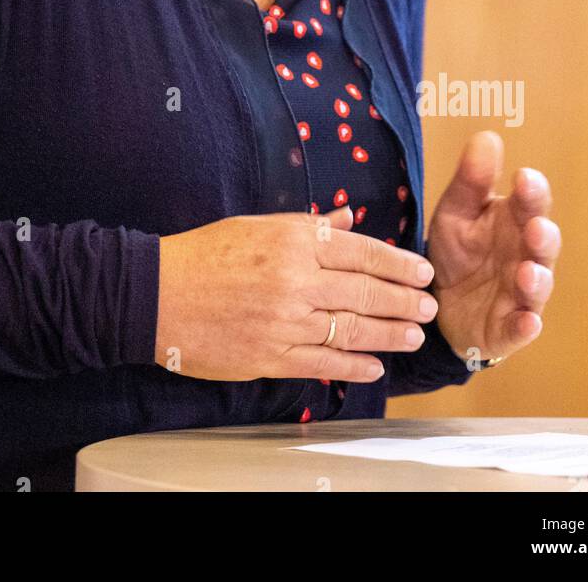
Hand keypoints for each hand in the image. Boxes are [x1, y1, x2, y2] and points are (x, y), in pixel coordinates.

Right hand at [154, 204, 439, 381]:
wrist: (158, 294)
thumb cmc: (207, 253)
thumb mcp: (258, 225)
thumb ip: (309, 226)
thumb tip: (349, 219)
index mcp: (293, 243)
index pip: (360, 252)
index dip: (397, 263)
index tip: (423, 270)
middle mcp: (295, 281)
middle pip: (364, 292)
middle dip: (403, 300)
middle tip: (429, 305)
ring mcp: (285, 323)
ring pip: (351, 331)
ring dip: (389, 335)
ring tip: (414, 336)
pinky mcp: (270, 357)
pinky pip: (323, 364)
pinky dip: (353, 367)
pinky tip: (374, 367)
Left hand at [426, 130, 559, 366]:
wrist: (438, 305)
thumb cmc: (457, 250)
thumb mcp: (455, 212)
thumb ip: (470, 180)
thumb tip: (487, 137)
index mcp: (514, 223)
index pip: (530, 203)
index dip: (532, 192)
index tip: (523, 177)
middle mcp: (525, 257)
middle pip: (542, 244)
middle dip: (543, 236)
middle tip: (536, 228)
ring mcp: (520, 295)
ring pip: (538, 287)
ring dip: (537, 280)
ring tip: (528, 273)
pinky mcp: (508, 328)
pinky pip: (521, 329)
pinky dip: (525, 327)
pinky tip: (527, 322)